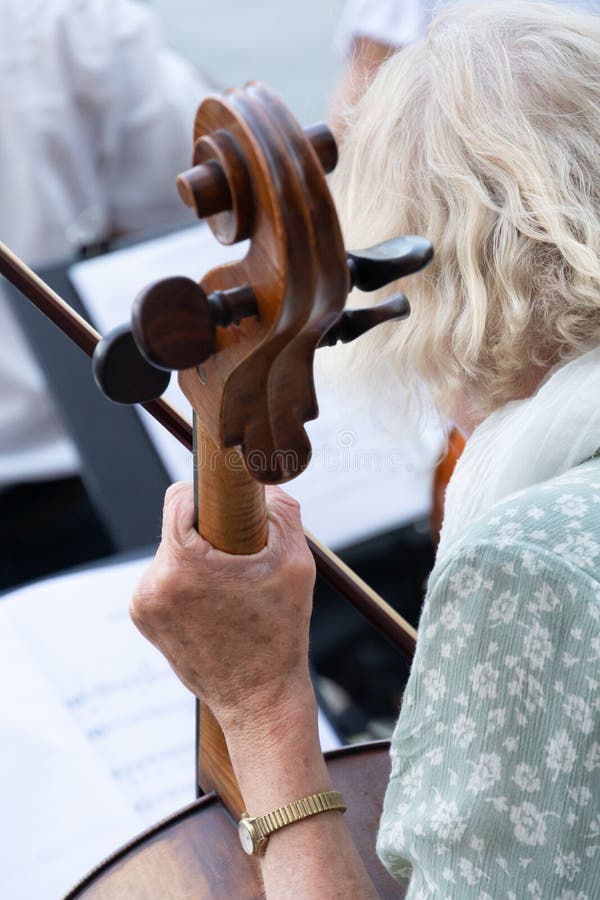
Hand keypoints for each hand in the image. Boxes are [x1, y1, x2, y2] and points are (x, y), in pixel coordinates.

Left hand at [130, 482, 315, 729]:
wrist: (259, 700)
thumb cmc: (281, 633)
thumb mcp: (296, 562)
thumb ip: (282, 510)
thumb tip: (264, 485)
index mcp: (183, 564)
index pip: (180, 498)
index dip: (209, 494)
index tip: (232, 508)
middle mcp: (153, 583)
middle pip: (177, 526)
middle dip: (209, 532)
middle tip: (242, 557)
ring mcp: (143, 604)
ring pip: (171, 553)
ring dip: (198, 558)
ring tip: (231, 588)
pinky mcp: (143, 619)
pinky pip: (165, 579)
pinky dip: (188, 581)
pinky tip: (216, 604)